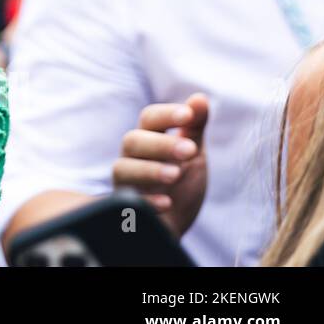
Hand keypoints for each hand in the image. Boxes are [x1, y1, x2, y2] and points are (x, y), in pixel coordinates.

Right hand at [113, 92, 208, 236]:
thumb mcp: (194, 155)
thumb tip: (200, 98)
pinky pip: (126, 202)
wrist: (174, 226)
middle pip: (133, 140)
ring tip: (175, 174)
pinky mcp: (126, 208)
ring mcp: (126, 183)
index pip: (149, 118)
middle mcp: (132, 158)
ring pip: (123, 168)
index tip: (187, 115)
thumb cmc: (181, 186)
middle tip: (190, 150)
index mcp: (149, 140)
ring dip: (149, 169)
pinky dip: (146, 201)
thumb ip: (194, 128)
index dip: (166, 114)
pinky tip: (166, 203)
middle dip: (161, 143)